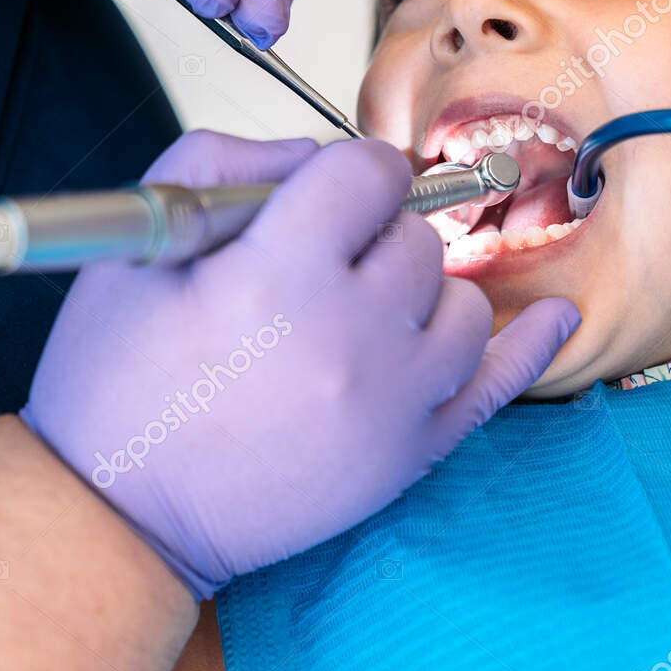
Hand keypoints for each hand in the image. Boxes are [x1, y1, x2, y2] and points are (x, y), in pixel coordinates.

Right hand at [21, 132, 579, 597]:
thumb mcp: (135, 242)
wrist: (119, 515)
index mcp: (279, 272)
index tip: (326, 197)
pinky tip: (555, 318)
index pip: (369, 172)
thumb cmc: (114, 381)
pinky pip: (498, 384)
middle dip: (371, 236)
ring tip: (360, 313)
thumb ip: (221, 161)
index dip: (345, 174)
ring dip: (419, 290)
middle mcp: (352, 334)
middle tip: (315, 270)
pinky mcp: (410, 454)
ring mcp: (394, 400)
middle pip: (414, 237)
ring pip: (459, 299)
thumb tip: (309, 155)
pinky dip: (532, 344)